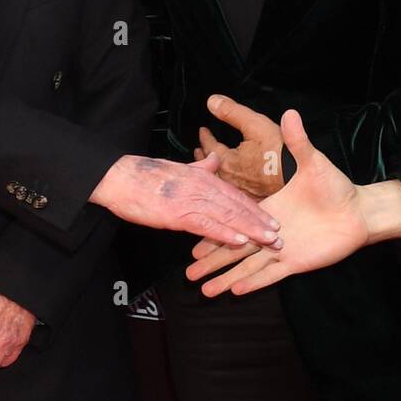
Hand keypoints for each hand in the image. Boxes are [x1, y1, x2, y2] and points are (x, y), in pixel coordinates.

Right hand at [89, 153, 282, 248]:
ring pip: (228, 215)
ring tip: (269, 240)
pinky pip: (207, 224)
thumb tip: (213, 159)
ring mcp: (192, 200)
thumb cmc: (146, 175)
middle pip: (238, 205)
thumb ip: (199, 166)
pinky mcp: (178, 214)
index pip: (235, 194)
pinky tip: (239, 241)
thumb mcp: (178, 166)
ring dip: (250, 229)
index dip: (255, 208)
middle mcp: (202, 187)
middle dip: (260, 221)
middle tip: (280, 235)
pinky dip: (225, 233)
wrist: (120, 177)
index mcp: (202, 177)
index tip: (272, 219)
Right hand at [186, 109, 370, 295]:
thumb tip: (289, 113)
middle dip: (212, 259)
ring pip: (248, 266)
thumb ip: (297, 141)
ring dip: (226, 277)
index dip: (214, 227)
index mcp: (269, 208)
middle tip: (188, 271)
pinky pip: (271, 275)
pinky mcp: (296, 262)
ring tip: (204, 290)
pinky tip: (234, 290)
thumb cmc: (335, 186)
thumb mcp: (313, 162)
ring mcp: (282, 249)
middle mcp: (271, 231)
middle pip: (235, 248)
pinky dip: (253, 282)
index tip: (193, 235)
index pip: (235, 219)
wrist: (359, 210)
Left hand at [192, 94, 284, 198]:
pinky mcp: (255, 200)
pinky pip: (236, 191)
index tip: (203, 131)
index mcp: (228, 163)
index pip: (210, 147)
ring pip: (222, 180)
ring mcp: (244, 193)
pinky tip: (236, 181)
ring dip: (216, 170)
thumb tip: (213, 102)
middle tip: (200, 150)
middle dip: (205, 156)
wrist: (301, 180)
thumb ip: (232, 112)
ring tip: (214, 165)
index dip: (205, 137)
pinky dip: (231, 182)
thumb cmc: (282, 155)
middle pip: (212, 167)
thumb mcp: (256, 124)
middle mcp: (232, 181)